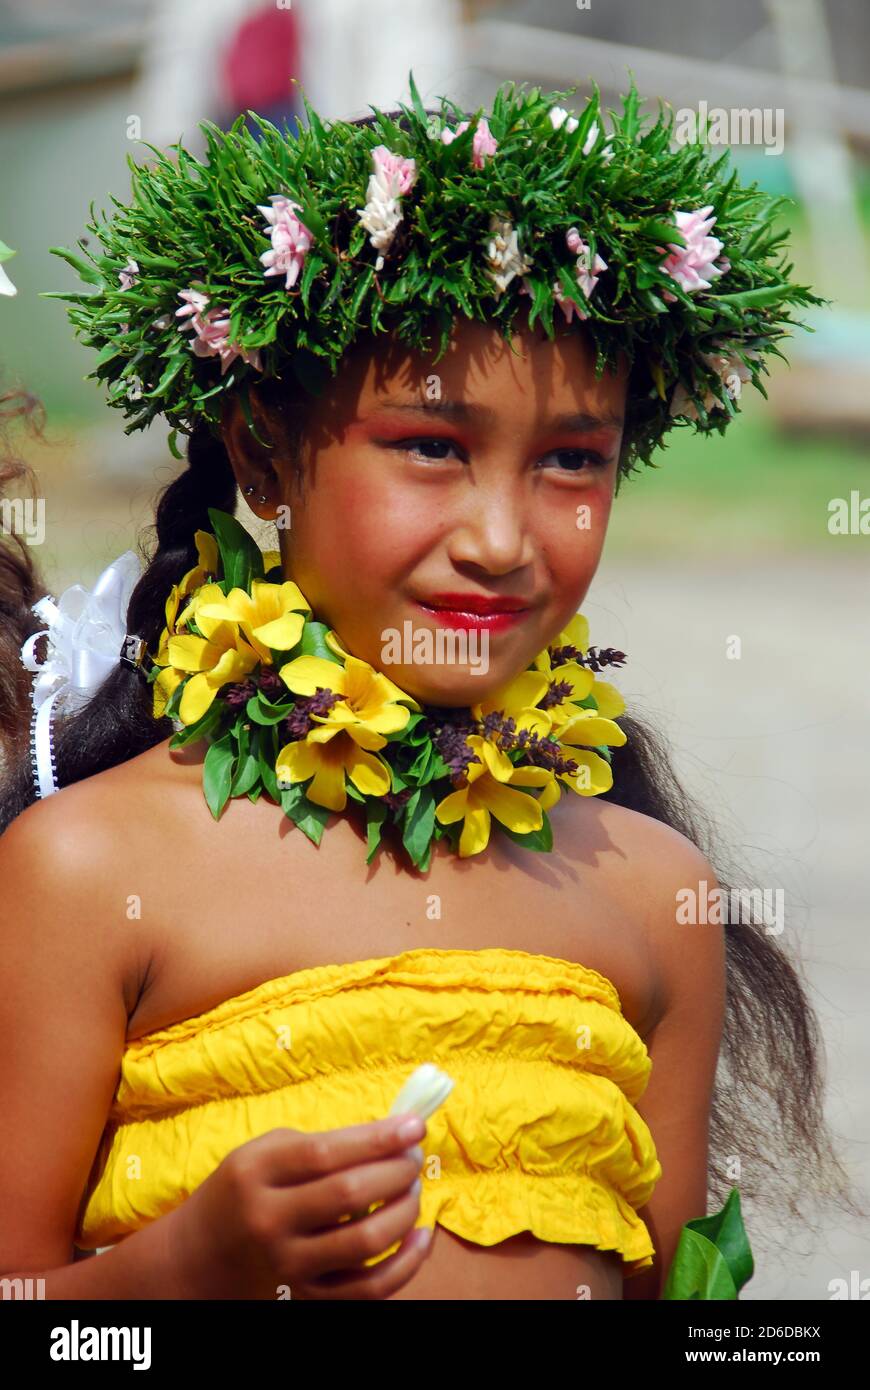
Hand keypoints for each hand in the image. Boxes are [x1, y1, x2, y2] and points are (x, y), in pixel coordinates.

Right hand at [165, 1113, 430, 1299]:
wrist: (197, 1258)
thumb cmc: (243, 1191)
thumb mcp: (262, 1153)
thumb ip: (317, 1144)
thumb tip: (387, 1135)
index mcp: (256, 1173)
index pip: (325, 1154)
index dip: (377, 1138)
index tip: (415, 1126)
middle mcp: (269, 1220)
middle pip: (348, 1194)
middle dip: (396, 1171)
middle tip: (413, 1157)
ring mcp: (288, 1264)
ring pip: (364, 1242)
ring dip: (405, 1211)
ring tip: (413, 1189)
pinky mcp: (305, 1298)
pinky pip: (368, 1290)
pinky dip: (406, 1265)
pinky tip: (421, 1237)